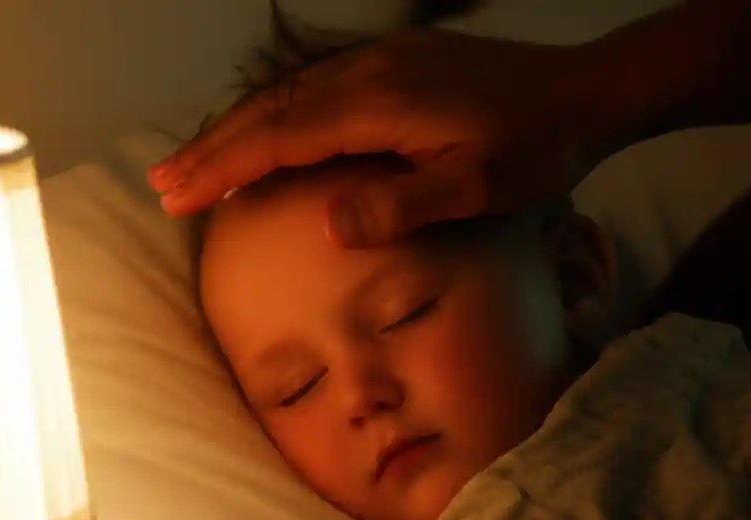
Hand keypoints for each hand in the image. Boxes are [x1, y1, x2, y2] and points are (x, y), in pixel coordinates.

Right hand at [148, 28, 612, 244]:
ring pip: (287, 93)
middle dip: (211, 147)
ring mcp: (380, 62)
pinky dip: (273, 112)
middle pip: (270, 109)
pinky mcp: (394, 62)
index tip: (179, 196)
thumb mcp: (479, 187)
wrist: (588, 91)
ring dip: (236, 128)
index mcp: (380, 103)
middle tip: (161, 183)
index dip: (225, 167)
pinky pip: (313, 84)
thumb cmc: (537, 147)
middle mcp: (369, 72)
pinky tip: (262, 130)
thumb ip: (404, 204)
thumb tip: (327, 226)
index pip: (281, 137)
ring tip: (192, 161)